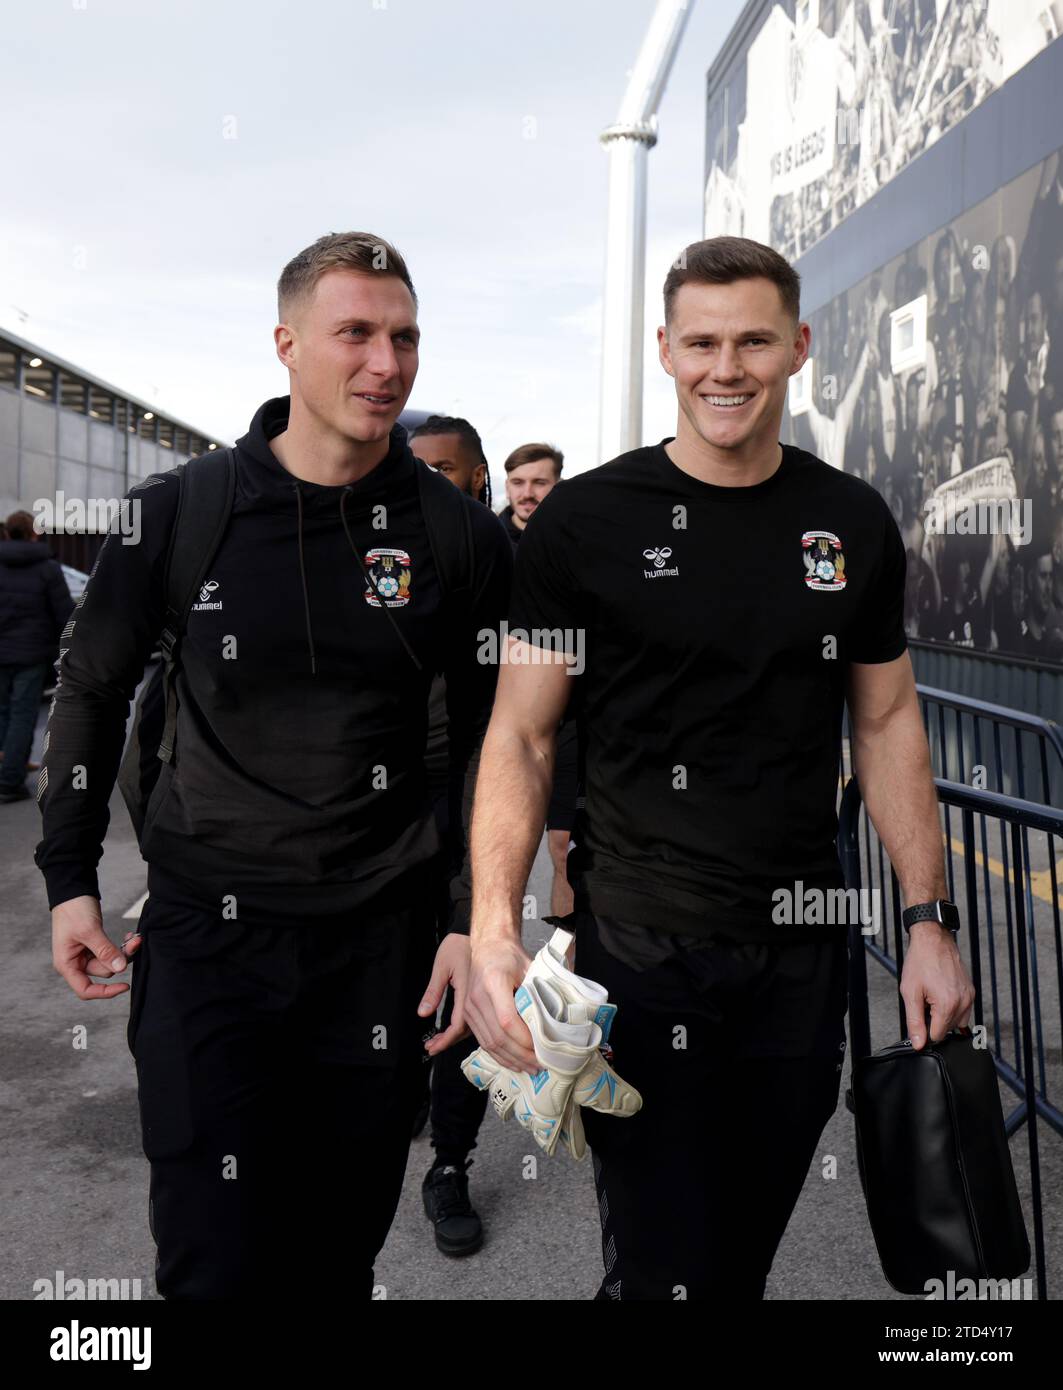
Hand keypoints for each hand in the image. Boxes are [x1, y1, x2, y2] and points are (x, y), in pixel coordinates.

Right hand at [52, 895, 141, 999]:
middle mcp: (75, 962)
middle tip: (135, 943)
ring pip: (110, 962)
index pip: (85, 989)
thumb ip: (105, 951)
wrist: (73, 890)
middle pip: (102, 973)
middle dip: (120, 960)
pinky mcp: (94, 945)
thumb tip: (120, 969)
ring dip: (123, 952)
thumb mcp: (89, 931)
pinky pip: (111, 952)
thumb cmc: (74, 910)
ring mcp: (85, 954)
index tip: (124, 986)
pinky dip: (120, 947)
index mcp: (67, 964)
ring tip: (134, 938)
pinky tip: (129, 938)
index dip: (105, 992)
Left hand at [419, 932, 470, 1056]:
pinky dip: (463, 1026)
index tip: (433, 1047)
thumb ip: (434, 990)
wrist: (483, 934)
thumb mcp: (442, 965)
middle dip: (447, 1041)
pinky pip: (476, 1018)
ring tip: (437, 1041)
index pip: (458, 1024)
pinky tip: (452, 1030)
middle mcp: (477, 999)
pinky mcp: (482, 997)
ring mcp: (481, 999)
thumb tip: (423, 1013)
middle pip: (466, 1030)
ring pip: (472, 1026)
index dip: (445, 1039)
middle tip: (431, 1047)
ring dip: (454, 1036)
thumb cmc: (460, 945)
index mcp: (468, 991)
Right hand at [465, 933, 536, 1072]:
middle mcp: (477, 997)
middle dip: (521, 1055)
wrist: (488, 946)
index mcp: (494, 982)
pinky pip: (482, 1041)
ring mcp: (469, 1007)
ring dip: (511, 1060)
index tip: (541, 1048)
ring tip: (530, 1068)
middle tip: (540, 1065)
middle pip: (498, 1037)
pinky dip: (498, 1055)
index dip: (524, 1040)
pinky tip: (513, 1062)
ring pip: (489, 1043)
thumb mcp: (529, 968)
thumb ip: (539, 992)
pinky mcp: (467, 1014)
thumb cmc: (510, 956)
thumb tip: (555, 1021)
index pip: (507, 1021)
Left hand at [899, 923, 974, 1047]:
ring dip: (944, 1016)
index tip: (918, 1019)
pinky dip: (952, 1007)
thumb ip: (914, 1022)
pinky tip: (940, 993)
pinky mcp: (971, 991)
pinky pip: (963, 1009)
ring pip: (957, 1021)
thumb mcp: (910, 993)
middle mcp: (963, 1002)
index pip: (937, 1036)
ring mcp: (969, 996)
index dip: (924, 1031)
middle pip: (948, 1030)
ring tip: (932, 998)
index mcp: (948, 1005)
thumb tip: (918, 1043)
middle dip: (934, 1021)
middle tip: (924, 1003)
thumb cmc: (920, 962)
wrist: (933, 940)